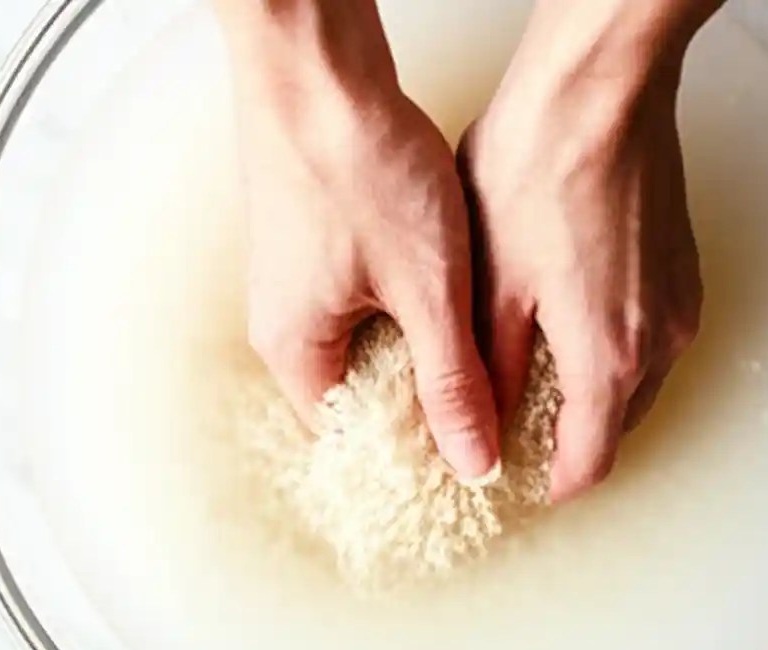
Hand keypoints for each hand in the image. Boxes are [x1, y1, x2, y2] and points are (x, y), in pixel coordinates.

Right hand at [218, 0, 499, 477]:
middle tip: (486, 391)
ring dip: (418, 346)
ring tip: (473, 336)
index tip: (472, 447)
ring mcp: (292, 280)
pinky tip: (446, 285)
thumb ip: (452, 381)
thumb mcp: (425, 290)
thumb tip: (473, 461)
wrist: (318, 69)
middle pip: (360, 393)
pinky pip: (360, 299)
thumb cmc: (360, 170)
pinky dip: (404, 305)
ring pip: (366, 343)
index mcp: (296, 353)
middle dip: (423, 396)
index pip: (356, 439)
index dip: (418, 450)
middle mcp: (282, 325)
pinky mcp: (311, 242)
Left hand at [459, 4, 710, 501]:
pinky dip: (611, 348)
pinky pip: (649, 335)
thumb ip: (493, 372)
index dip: (552, 483)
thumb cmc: (538, 170)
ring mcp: (679, 302)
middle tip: (513, 425)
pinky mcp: (681, 267)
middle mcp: (660, 341)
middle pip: (616, 426)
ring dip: (591, 392)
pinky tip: (567, 318)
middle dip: (570, 439)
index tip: (519, 480)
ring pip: (635, 381)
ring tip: (533, 370)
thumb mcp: (492, 285)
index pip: (590, 462)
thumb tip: (483, 431)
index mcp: (609, 358)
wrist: (600, 89)